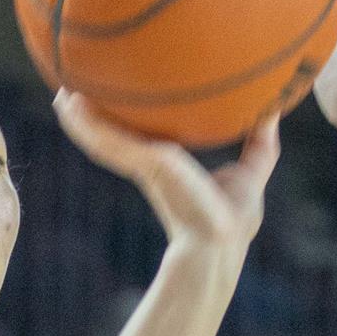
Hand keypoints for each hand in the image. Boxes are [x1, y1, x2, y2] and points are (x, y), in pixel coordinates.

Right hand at [54, 92, 280, 259]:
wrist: (220, 240)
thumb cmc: (233, 218)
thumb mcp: (252, 171)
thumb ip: (260, 142)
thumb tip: (275, 112)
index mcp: (167, 168)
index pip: (137, 144)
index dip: (122, 127)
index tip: (108, 109)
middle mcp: (150, 166)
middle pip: (112, 139)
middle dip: (91, 121)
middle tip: (70, 97)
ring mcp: (144, 166)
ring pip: (102, 139)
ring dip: (80, 119)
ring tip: (61, 96)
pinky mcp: (144, 164)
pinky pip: (108, 140)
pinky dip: (87, 125)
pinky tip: (69, 106)